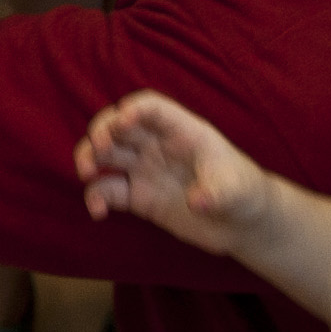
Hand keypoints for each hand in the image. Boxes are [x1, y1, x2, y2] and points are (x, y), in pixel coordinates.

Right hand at [77, 91, 279, 254]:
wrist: (242, 224)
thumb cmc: (244, 194)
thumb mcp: (237, 191)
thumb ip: (218, 193)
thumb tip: (197, 202)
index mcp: (182, 131)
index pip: (151, 107)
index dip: (134, 109)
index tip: (122, 124)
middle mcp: (158, 145)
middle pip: (119, 125)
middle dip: (101, 131)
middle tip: (97, 150)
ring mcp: (146, 170)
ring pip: (106, 154)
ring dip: (89, 158)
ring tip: (86, 174)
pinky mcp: (139, 197)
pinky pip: (108, 190)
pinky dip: (97, 197)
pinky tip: (98, 212)